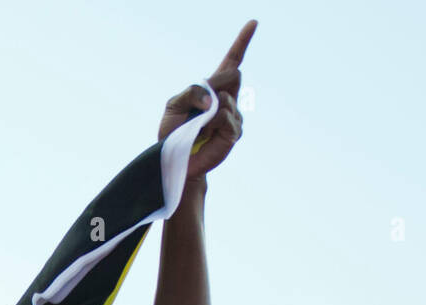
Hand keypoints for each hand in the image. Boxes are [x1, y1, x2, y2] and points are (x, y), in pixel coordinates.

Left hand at [158, 19, 256, 179]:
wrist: (172, 159)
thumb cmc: (173, 132)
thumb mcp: (174, 105)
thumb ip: (191, 92)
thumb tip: (213, 99)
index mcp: (214, 89)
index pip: (232, 62)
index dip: (242, 42)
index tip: (253, 23)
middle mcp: (228, 100)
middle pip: (235, 74)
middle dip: (215, 84)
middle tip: (199, 105)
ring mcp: (234, 116)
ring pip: (226, 98)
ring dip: (205, 112)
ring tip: (196, 128)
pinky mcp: (233, 133)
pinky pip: (224, 117)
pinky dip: (209, 123)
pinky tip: (203, 134)